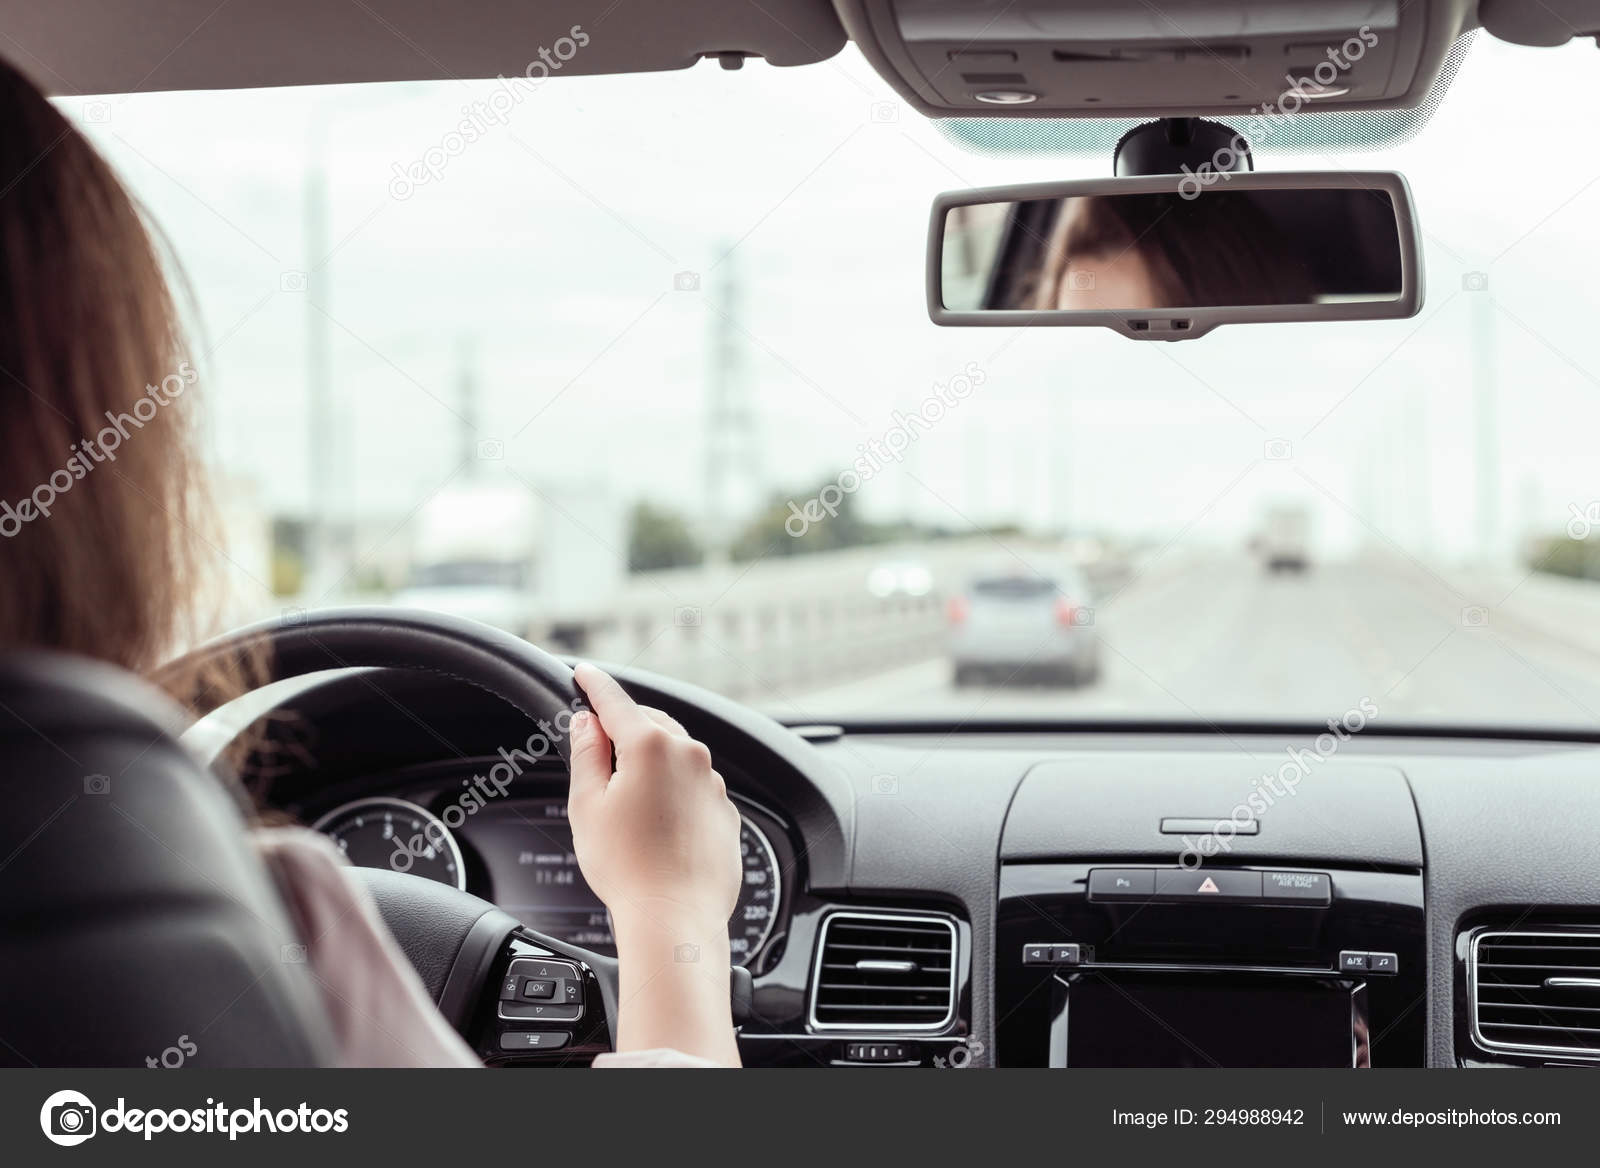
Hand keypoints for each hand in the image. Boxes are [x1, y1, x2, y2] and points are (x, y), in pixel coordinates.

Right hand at [567, 662, 742, 1064]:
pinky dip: (673, 793)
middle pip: (648, 726)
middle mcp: (689, 754)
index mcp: (651, 744)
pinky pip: (693, 787)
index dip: (595, 685)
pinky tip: (655, 826)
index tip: (585, 674)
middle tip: (597, 755)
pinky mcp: (724, 809)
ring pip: (674, 756)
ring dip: (650, 766)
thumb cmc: (628, 868)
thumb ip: (587, 754)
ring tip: (626, 807)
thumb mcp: (587, 805)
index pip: (615, 701)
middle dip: (623, 732)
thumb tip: (587, 723)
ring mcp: (712, 782)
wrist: (676, 917)